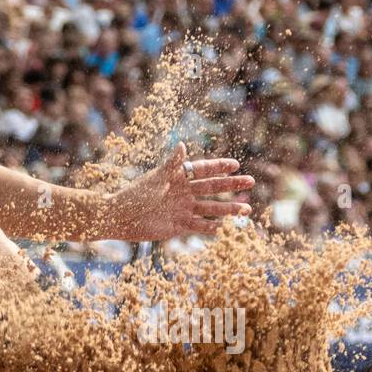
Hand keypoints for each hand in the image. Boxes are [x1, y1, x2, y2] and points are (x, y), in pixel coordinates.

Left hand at [108, 142, 254, 241]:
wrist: (121, 217)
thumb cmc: (135, 194)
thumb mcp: (156, 178)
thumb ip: (171, 164)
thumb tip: (182, 144)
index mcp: (177, 177)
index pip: (202, 170)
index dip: (218, 167)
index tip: (236, 164)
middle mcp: (183, 193)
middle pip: (212, 188)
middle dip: (231, 185)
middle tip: (250, 182)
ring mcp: (182, 209)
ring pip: (210, 208)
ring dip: (227, 208)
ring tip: (247, 209)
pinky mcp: (178, 226)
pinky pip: (199, 226)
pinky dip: (211, 227)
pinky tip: (225, 227)